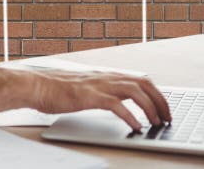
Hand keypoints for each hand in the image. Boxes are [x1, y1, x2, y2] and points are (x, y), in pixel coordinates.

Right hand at [0, 67, 171, 131]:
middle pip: (144, 82)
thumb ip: (99, 92)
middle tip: (168, 118)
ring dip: (150, 108)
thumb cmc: (54, 89)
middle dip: (160, 100)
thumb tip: (114, 103)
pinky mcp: (90, 96)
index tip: (164, 108)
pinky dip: (130, 116)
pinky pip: (117, 105)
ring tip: (157, 124)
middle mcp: (105, 77)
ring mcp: (98, 85)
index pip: (139, 78)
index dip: (156, 93)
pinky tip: (136, 127)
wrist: (35, 85)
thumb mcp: (82, 89)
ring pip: (135, 91)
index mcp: (105, 75)